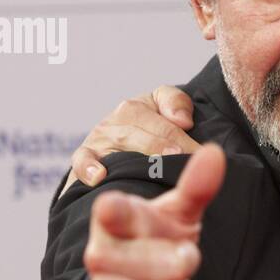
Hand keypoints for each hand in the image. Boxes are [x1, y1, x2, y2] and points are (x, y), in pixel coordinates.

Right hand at [65, 85, 199, 190]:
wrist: (118, 145)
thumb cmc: (148, 128)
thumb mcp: (162, 106)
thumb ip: (176, 102)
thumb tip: (182, 120)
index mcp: (138, 107)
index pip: (162, 116)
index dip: (182, 135)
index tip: (198, 152)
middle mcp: (117, 120)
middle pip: (139, 130)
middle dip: (161, 143)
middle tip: (179, 156)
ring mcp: (99, 138)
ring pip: (116, 144)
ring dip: (134, 155)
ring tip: (155, 168)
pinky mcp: (84, 156)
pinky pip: (81, 160)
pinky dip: (88, 167)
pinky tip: (99, 176)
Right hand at [80, 144, 225, 279]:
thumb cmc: (153, 243)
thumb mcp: (175, 215)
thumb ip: (196, 186)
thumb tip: (216, 152)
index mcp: (113, 218)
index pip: (114, 211)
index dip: (116, 211)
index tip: (110, 207)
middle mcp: (99, 252)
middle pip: (173, 263)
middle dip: (186, 263)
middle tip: (173, 259)